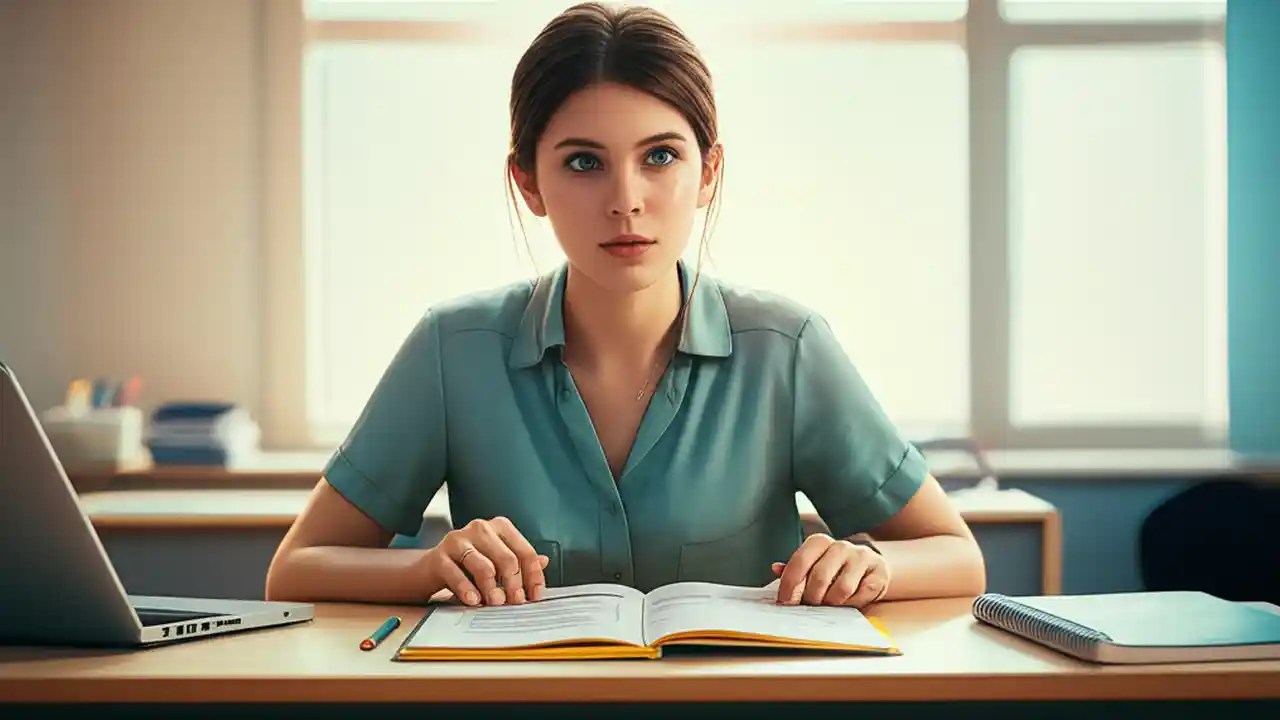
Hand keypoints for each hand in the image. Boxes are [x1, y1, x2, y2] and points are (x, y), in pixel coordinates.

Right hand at [423, 516, 548, 606]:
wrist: (428, 570)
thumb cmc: (467, 566)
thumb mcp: (495, 561)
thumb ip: (518, 560)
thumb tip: (544, 562)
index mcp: (498, 527)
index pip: (524, 551)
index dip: (533, 576)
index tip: (535, 596)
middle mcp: (480, 528)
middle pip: (507, 559)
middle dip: (514, 585)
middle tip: (515, 603)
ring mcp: (458, 540)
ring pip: (484, 567)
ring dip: (492, 590)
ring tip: (495, 603)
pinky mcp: (439, 556)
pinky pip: (457, 575)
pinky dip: (467, 590)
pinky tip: (474, 601)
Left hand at [772, 533, 889, 607]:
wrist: (870, 569)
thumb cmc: (834, 571)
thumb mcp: (813, 567)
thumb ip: (795, 570)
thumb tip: (775, 568)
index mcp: (819, 542)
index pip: (800, 561)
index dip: (789, 584)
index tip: (785, 602)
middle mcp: (841, 546)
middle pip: (819, 577)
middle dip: (811, 598)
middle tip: (810, 606)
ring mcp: (861, 558)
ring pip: (841, 589)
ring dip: (832, 603)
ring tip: (830, 604)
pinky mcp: (879, 573)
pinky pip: (862, 595)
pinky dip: (853, 604)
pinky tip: (850, 601)